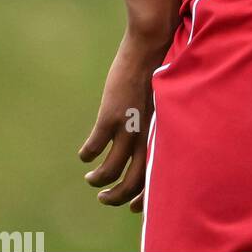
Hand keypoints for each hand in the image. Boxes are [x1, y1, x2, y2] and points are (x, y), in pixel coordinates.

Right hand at [78, 27, 173, 211]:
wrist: (152, 44)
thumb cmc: (162, 67)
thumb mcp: (166, 101)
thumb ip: (159, 121)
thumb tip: (151, 133)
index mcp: (162, 132)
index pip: (156, 176)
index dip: (143, 197)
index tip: (133, 207)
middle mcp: (147, 134)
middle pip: (132, 182)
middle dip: (116, 197)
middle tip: (104, 197)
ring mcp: (128, 126)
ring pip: (111, 170)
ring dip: (99, 180)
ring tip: (91, 179)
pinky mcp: (110, 115)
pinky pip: (94, 146)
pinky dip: (88, 155)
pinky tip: (85, 155)